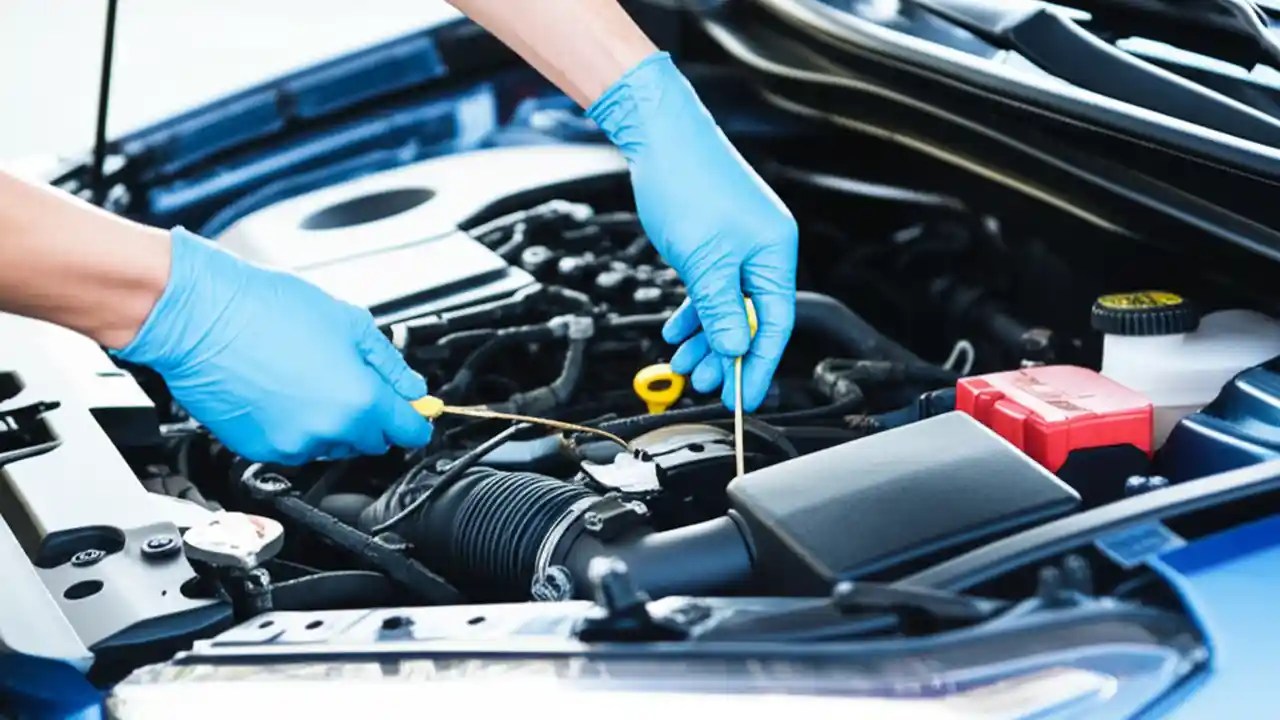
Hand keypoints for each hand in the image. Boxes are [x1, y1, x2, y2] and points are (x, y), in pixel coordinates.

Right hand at [115, 228, 432, 464]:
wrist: (201, 316)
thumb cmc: (267, 309)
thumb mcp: (349, 323)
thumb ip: (388, 363)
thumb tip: (411, 388)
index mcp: (359, 402)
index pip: (408, 430)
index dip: (415, 418)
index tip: (416, 411)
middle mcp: (327, 433)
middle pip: (371, 439)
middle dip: (370, 414)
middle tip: (350, 375)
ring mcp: (290, 445)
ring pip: (330, 442)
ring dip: (331, 419)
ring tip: (307, 375)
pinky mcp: (257, 448)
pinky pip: (293, 443)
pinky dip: (295, 423)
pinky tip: (281, 388)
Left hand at [587, 52, 797, 410]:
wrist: (659, 134)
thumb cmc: (687, 183)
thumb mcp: (703, 261)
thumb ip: (720, 309)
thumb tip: (735, 350)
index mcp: (775, 253)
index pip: (775, 324)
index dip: (758, 365)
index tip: (742, 398)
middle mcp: (763, 249)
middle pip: (751, 319)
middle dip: (725, 355)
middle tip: (700, 384)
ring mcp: (739, 244)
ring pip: (727, 306)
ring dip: (704, 337)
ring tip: (681, 363)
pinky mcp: (715, 239)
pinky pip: (711, 287)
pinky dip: (694, 310)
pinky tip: (676, 330)